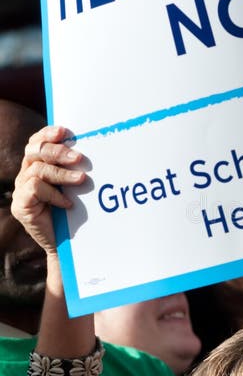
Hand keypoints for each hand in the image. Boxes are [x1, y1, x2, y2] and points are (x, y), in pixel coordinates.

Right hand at [11, 125, 85, 256]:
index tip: (65, 131)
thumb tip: (90, 147)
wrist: (66, 244)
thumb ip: (73, 167)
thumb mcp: (73, 185)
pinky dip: (53, 193)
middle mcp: (25, 175)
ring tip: (81, 180)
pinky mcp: (20, 205)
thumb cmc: (73, 212)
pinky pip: (34, 189)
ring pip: (37, 170)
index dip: (47, 134)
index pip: (36, 142)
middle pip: (34, 151)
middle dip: (57, 151)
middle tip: (78, 158)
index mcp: (37, 165)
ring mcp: (20, 190)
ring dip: (62, 174)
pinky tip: (67, 202)